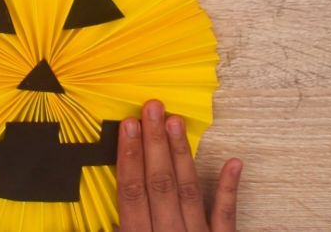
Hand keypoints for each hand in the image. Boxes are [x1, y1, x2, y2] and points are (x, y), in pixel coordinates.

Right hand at [117, 100, 242, 231]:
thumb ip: (116, 230)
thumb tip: (98, 218)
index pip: (132, 193)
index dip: (130, 156)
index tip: (128, 126)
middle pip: (160, 183)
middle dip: (154, 142)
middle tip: (152, 109)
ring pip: (188, 190)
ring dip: (181, 153)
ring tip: (176, 122)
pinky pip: (225, 215)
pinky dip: (228, 188)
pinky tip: (232, 163)